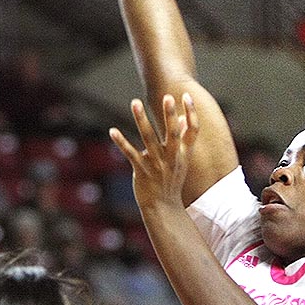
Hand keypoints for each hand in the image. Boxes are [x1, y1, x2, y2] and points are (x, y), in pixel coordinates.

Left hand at [109, 94, 198, 212]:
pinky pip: (130, 153)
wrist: (163, 208)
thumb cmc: (171, 180)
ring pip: (149, 139)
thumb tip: (184, 118)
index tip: (187, 96)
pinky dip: (121, 142)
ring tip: (135, 102)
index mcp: (183, 154)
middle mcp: (172, 157)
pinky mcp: (141, 170)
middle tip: (167, 96)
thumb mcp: (181, 161)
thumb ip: (183, 140)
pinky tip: (112, 131)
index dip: (191, 113)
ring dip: (142, 120)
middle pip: (173, 133)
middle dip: (170, 115)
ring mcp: (156, 164)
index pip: (192, 131)